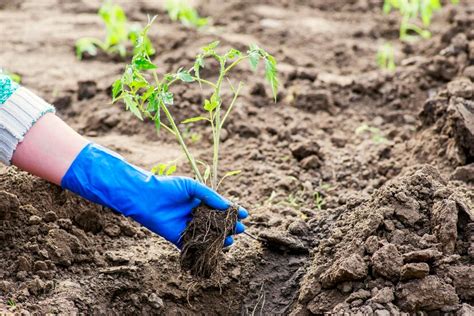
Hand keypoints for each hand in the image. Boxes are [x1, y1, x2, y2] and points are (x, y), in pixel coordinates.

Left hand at [128, 176, 247, 246]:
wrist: (145, 197)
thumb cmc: (168, 187)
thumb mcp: (192, 186)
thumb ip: (209, 196)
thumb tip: (227, 206)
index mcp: (199, 201)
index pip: (219, 207)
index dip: (232, 211)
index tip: (244, 214)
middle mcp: (195, 215)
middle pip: (216, 223)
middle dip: (229, 226)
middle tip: (240, 229)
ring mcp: (187, 227)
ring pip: (207, 235)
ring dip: (220, 238)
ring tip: (230, 240)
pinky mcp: (178, 238)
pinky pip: (193, 245)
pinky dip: (204, 248)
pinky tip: (215, 249)